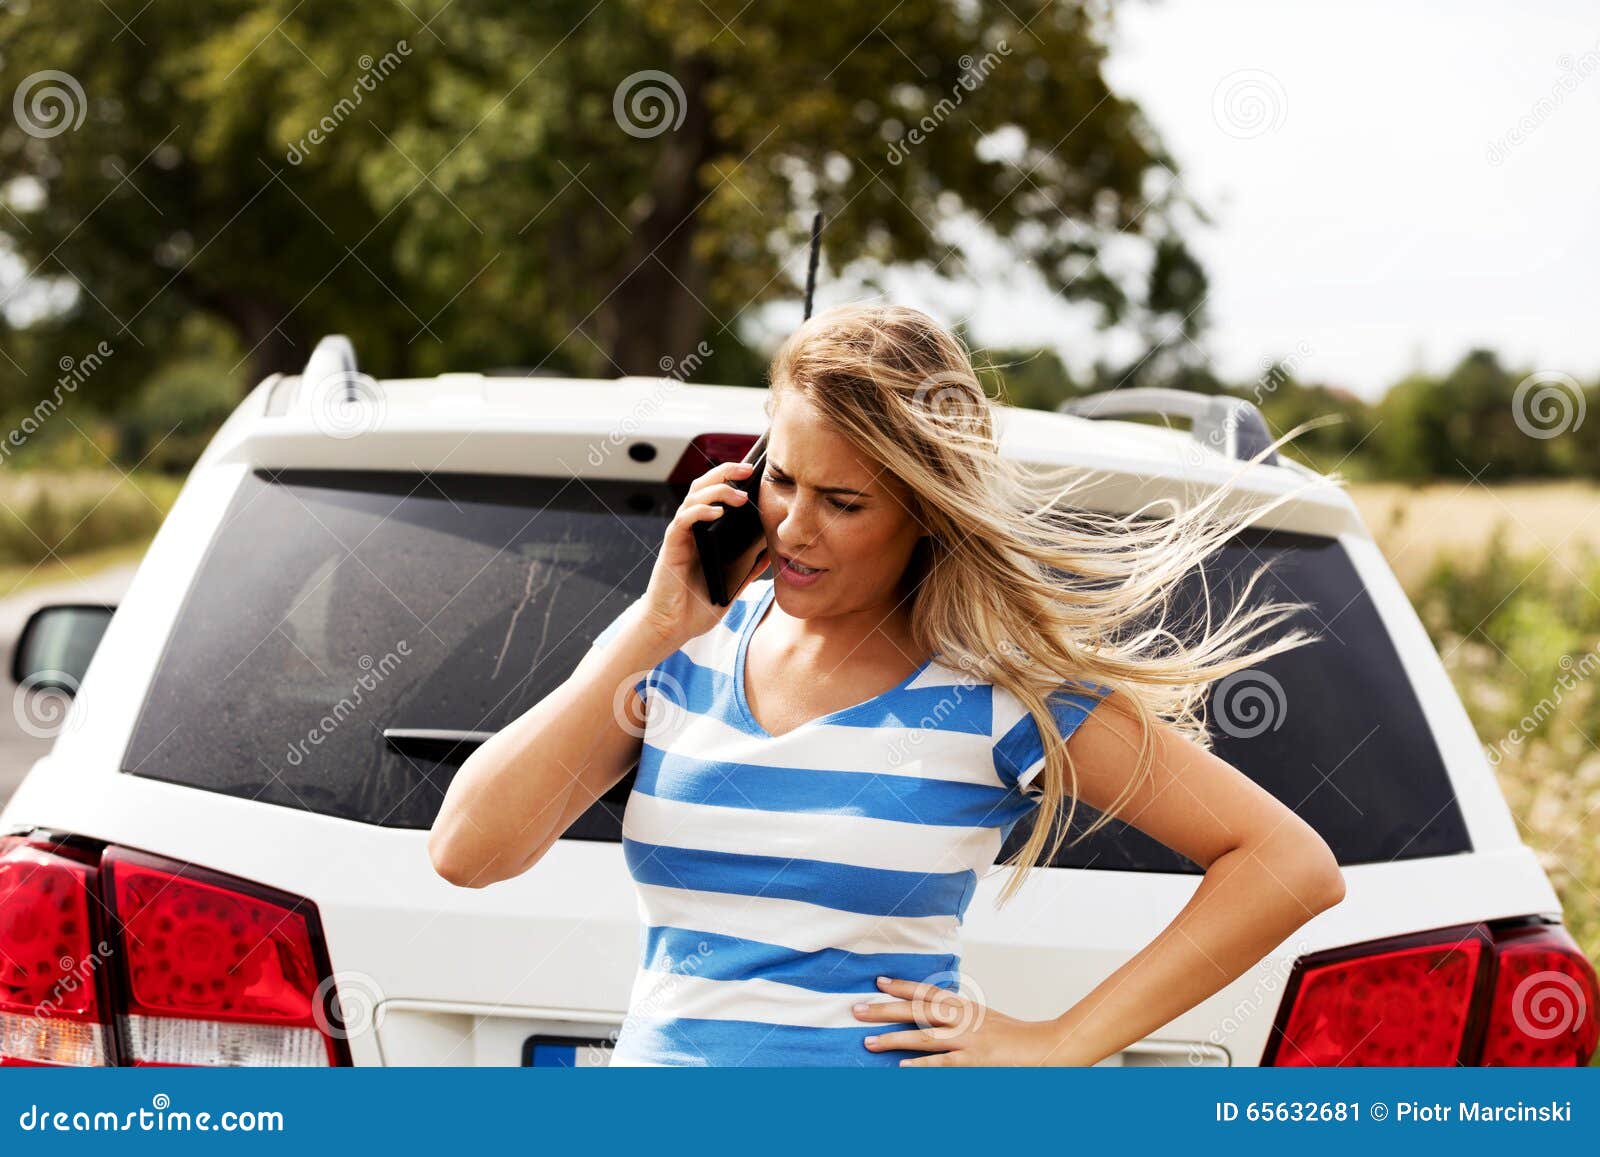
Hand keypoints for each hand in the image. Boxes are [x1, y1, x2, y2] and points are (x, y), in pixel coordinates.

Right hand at [639, 458, 768, 646]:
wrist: (673, 627)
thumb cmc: (697, 605)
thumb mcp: (732, 585)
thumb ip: (748, 567)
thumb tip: (770, 551)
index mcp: (705, 533)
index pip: (716, 494)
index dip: (732, 478)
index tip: (755, 472)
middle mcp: (691, 528)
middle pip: (703, 486)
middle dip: (725, 472)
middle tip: (749, 469)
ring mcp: (681, 535)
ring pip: (694, 497)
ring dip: (718, 491)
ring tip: (740, 496)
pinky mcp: (672, 546)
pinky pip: (684, 520)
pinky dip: (700, 512)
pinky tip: (717, 513)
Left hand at [852, 975, 1083, 1066]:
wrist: (1048, 1047)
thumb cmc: (1016, 1037)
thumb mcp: (985, 1020)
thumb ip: (960, 1017)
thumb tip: (935, 1014)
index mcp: (965, 1007)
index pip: (927, 993)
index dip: (901, 987)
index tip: (878, 982)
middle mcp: (963, 1019)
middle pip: (917, 1011)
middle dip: (885, 1009)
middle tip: (856, 1009)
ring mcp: (968, 1041)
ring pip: (923, 1037)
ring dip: (893, 1038)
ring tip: (867, 1041)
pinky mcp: (975, 1062)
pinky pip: (944, 1064)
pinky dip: (922, 1065)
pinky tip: (902, 1066)